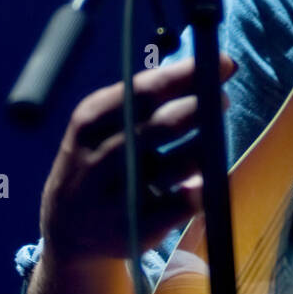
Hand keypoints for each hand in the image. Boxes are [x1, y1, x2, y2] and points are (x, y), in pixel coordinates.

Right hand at [39, 54, 234, 262]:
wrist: (69, 228)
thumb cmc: (103, 159)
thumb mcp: (106, 123)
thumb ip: (151, 97)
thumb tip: (216, 67)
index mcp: (91, 121)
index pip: (145, 91)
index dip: (188, 75)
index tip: (222, 63)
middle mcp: (97, 159)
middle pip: (162, 126)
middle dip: (201, 109)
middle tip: (223, 100)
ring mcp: (114, 198)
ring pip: (176, 166)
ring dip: (204, 151)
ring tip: (210, 145)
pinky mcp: (134, 230)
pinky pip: (181, 206)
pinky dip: (200, 192)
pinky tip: (203, 185)